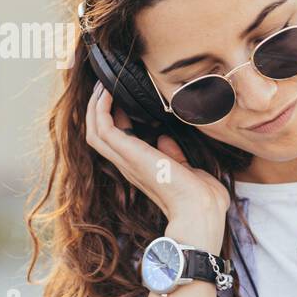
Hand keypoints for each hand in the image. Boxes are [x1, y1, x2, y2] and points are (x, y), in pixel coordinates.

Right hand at [84, 82, 228, 249]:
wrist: (201, 211)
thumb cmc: (202, 198)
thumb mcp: (188, 170)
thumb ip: (175, 156)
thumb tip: (166, 140)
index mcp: (141, 169)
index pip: (117, 142)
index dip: (113, 119)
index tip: (119, 98)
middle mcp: (129, 165)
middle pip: (98, 135)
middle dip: (97, 109)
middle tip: (103, 86)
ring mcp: (126, 160)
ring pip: (94, 130)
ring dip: (95, 106)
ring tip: (101, 85)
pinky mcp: (129, 155)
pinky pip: (102, 128)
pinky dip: (100, 109)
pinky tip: (107, 93)